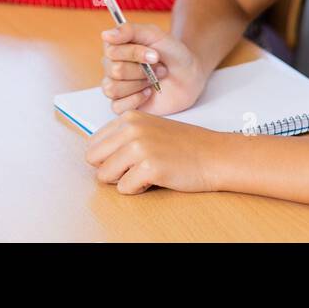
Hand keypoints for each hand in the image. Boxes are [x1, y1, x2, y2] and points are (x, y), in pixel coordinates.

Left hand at [84, 110, 226, 193]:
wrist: (214, 155)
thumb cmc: (184, 145)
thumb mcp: (149, 128)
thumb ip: (123, 136)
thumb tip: (94, 155)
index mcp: (129, 117)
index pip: (94, 143)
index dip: (108, 157)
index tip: (127, 159)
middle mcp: (131, 129)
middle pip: (94, 159)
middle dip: (110, 169)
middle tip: (133, 169)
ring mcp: (139, 147)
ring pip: (105, 175)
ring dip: (123, 180)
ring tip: (146, 173)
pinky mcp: (149, 168)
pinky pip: (124, 189)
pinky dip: (137, 190)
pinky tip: (156, 179)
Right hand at [100, 21, 206, 116]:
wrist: (188, 75)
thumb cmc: (171, 53)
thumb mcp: (154, 34)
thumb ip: (129, 30)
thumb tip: (105, 34)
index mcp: (116, 47)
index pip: (112, 51)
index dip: (135, 53)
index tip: (155, 54)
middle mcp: (111, 66)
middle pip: (115, 70)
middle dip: (142, 70)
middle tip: (159, 68)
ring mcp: (116, 86)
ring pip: (113, 88)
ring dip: (139, 84)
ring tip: (153, 80)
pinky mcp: (123, 104)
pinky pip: (117, 106)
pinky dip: (135, 100)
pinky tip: (148, 94)